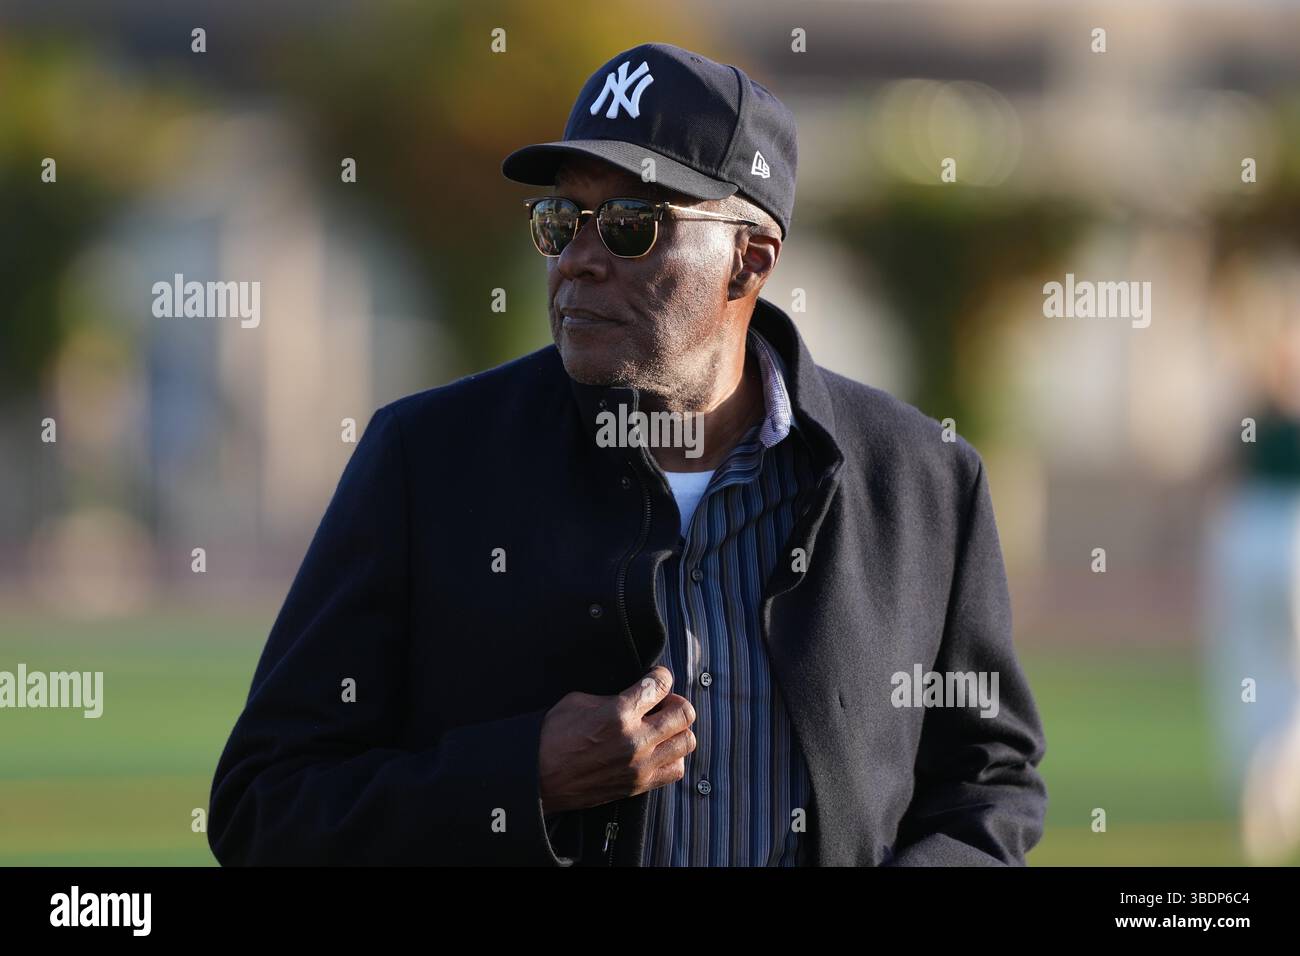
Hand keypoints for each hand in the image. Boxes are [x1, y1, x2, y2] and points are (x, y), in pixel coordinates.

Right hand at [538, 665, 696, 814]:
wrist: (539, 779)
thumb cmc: (552, 737)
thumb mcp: (579, 701)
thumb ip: (613, 696)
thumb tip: (634, 695)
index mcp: (619, 712)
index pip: (661, 685)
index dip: (661, 676)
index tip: (657, 678)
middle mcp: (635, 739)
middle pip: (684, 713)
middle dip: (675, 702)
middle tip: (662, 704)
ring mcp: (640, 764)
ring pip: (687, 741)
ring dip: (677, 730)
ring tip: (662, 728)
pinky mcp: (639, 785)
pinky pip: (676, 769)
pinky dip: (673, 757)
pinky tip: (658, 751)